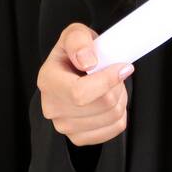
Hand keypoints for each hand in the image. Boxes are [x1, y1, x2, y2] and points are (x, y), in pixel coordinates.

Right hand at [37, 23, 132, 146]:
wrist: (72, 70)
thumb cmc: (75, 52)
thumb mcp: (75, 34)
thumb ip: (78, 41)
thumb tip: (88, 62)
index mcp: (48, 81)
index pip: (80, 93)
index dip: (107, 81)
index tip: (123, 67)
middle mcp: (52, 108)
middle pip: (102, 105)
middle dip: (117, 86)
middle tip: (116, 72)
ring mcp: (65, 126)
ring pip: (112, 117)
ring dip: (121, 99)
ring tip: (112, 86)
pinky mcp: (79, 137)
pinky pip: (115, 129)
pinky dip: (120, 114)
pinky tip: (110, 101)